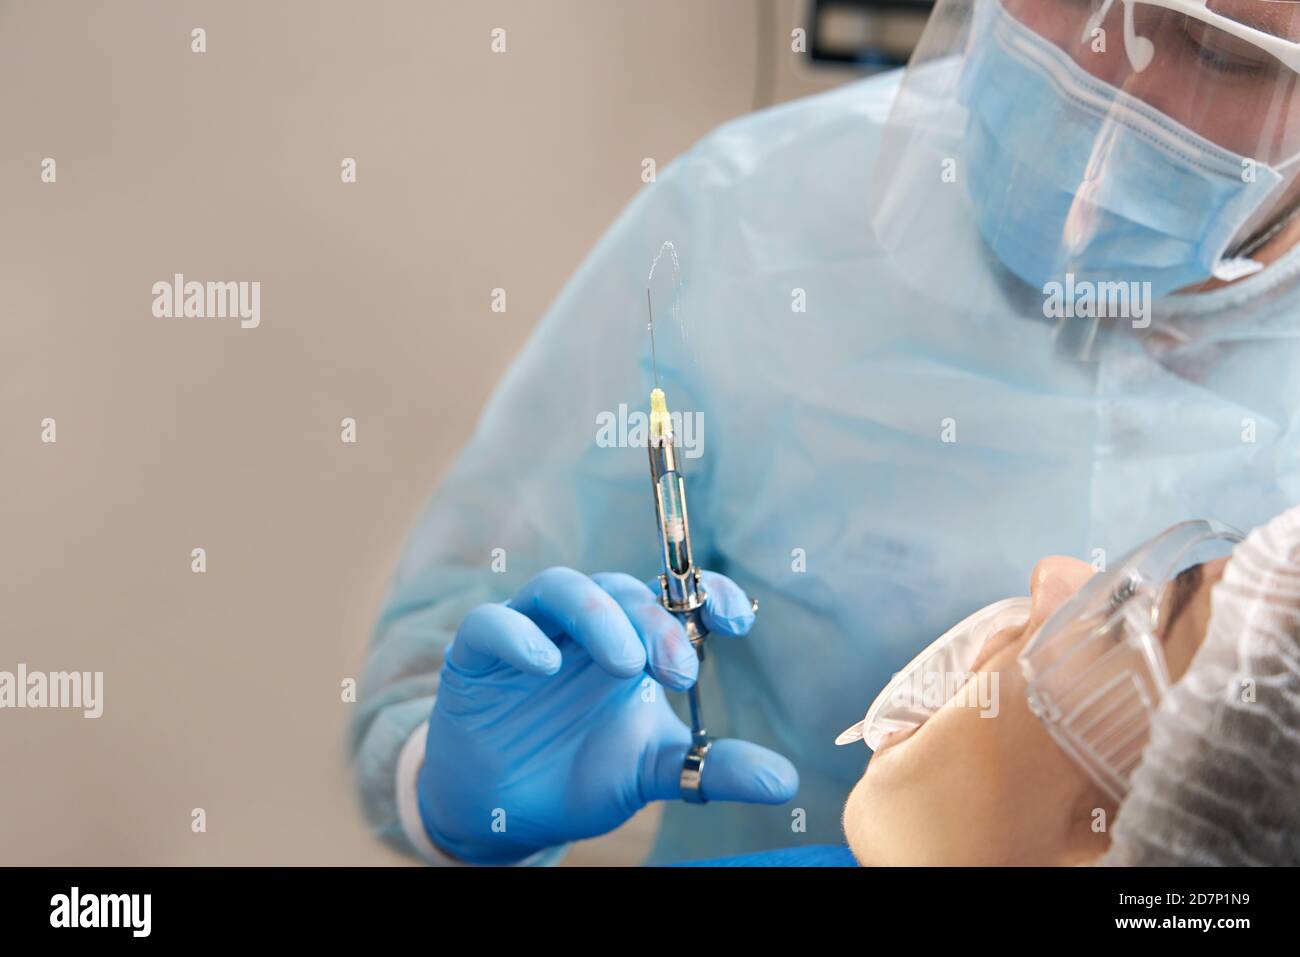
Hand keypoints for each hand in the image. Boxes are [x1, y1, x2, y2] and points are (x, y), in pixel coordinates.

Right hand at [417, 567, 797, 863]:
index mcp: (630, 638)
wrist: (508, 812)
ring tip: (625, 663)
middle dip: (656, 621)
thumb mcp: (656, 769)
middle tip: (678, 670)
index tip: (738, 619)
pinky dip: (519, 635)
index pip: (670, 592)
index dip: (707, 591)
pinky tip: (546, 665)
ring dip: (598, 616)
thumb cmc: (582, 773)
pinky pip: (491, 623)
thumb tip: (784, 783)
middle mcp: (582, 626)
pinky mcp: (476, 655)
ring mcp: (529, 633)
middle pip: (620, 588)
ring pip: (560, 587)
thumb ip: (715, 766)